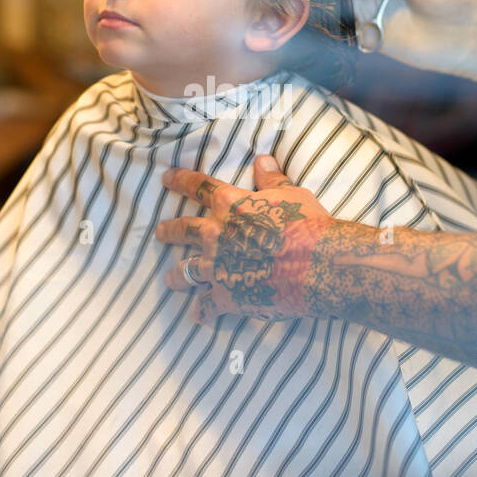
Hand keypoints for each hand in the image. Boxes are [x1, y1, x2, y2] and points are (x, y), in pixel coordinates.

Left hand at [156, 155, 334, 323]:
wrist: (316, 264)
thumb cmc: (306, 224)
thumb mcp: (291, 194)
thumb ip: (272, 179)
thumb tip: (263, 160)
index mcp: (230, 206)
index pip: (199, 187)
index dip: (181, 180)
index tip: (166, 178)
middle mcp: (216, 235)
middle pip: (184, 230)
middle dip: (169, 231)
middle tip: (160, 232)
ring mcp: (218, 267)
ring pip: (186, 271)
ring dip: (176, 275)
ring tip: (169, 279)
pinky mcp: (227, 296)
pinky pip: (207, 305)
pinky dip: (202, 311)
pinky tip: (198, 316)